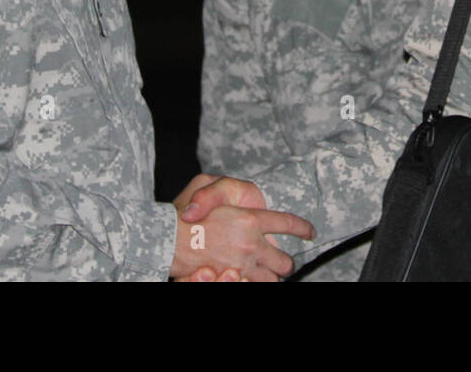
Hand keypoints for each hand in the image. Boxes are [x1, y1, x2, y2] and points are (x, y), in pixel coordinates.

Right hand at [169, 175, 313, 281]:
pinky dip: (252, 283)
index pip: (288, 224)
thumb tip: (236, 201)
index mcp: (249, 219)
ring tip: (265, 271)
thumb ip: (222, 188)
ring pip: (271, 280)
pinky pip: (250, 286)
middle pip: (285, 262)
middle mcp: (249, 245)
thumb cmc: (181, 210)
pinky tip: (247, 276)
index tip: (310, 232)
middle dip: (285, 262)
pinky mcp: (227, 279)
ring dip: (270, 276)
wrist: (160, 240)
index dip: (302, 228)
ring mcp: (240, 266)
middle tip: (280, 259)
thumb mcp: (203, 184)